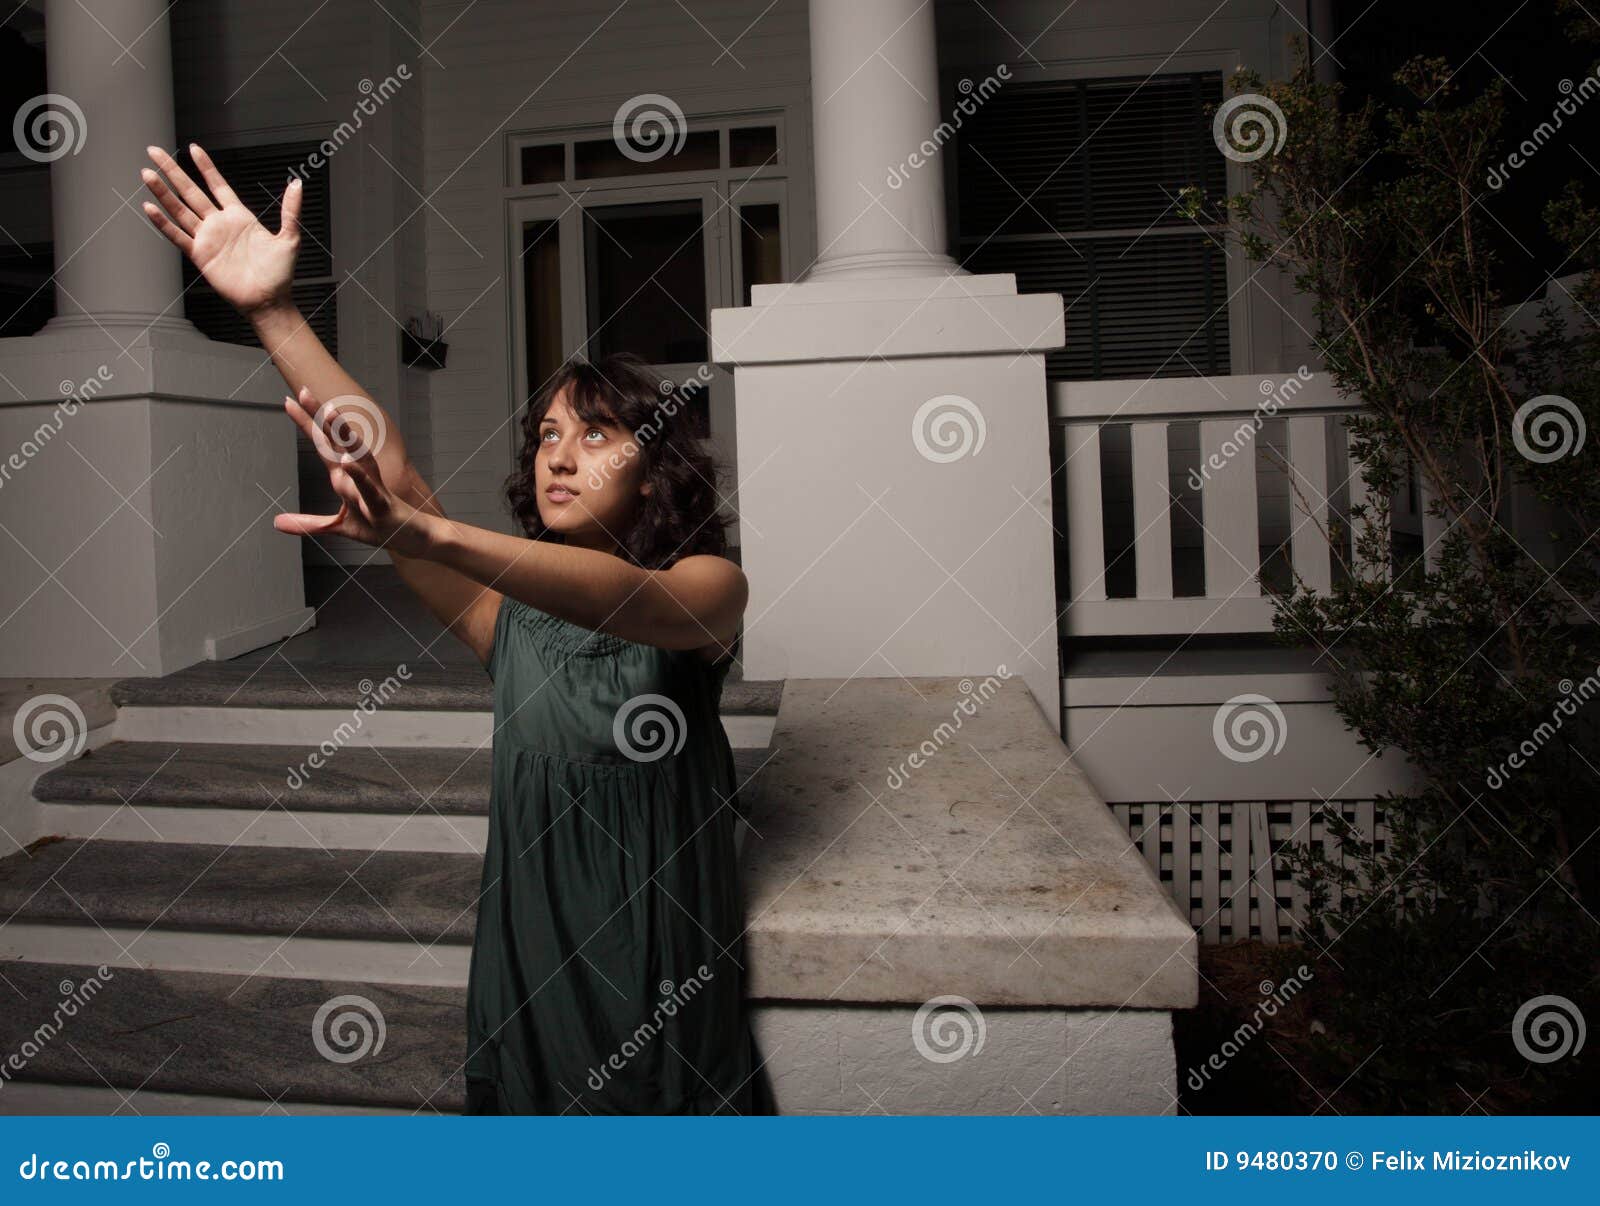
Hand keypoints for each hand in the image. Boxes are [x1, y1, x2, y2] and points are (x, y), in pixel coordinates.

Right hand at [139, 143, 298, 317]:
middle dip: (173, 171)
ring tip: (147, 173)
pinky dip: (162, 223)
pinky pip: (177, 236)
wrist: (268, 300)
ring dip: (162, 192)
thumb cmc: (280, 274)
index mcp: (239, 217)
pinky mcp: (200, 255)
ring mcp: (208, 239)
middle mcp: (220, 224)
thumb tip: (297, 184)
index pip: (218, 185)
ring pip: (179, 209)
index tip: (193, 148)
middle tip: (155, 151)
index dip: (206, 167)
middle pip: (191, 191)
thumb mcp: (290, 238)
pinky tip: (149, 208)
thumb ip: (290, 210)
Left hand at [273, 386, 437, 558]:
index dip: (306, 423)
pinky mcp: (381, 505)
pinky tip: (347, 462)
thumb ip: (308, 522)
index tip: (288, 401)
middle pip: (337, 440)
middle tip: (304, 391)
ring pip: (357, 454)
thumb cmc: (378, 526)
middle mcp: (357, 474)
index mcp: (343, 476)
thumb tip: (277, 522)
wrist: (411, 538)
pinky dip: (358, 475)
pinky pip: (368, 488)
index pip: (323, 444)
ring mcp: (370, 486)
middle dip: (320, 417)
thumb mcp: (337, 525)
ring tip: (328, 412)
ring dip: (344, 434)